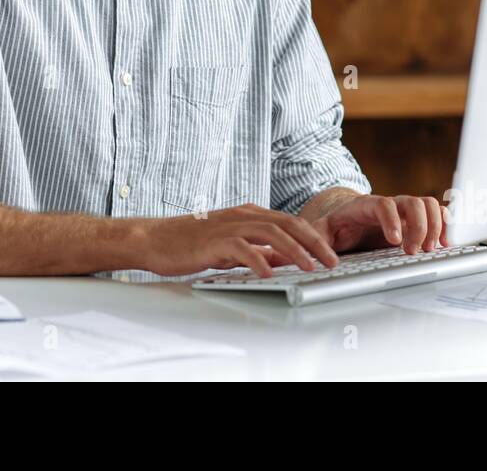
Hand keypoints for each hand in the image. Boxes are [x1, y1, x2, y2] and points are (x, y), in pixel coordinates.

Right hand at [139, 203, 339, 277]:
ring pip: (270, 232)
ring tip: (309, 267)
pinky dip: (258, 259)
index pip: (290, 222)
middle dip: (313, 242)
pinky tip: (269, 272)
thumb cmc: (191, 243)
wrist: (155, 239)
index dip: (313, 237)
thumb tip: (282, 260)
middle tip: (332, 261)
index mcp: (249, 214)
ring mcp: (228, 226)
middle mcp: (242, 215)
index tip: (330, 255)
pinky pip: (241, 247)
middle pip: (287, 223)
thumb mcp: (231, 246)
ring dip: (294, 250)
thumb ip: (256, 250)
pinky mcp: (213, 240)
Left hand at [309, 194, 449, 255]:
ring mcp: (405, 210)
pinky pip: (438, 213)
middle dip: (418, 227)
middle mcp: (390, 204)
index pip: (384, 204)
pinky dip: (446, 226)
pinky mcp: (417, 218)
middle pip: (412, 202)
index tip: (395, 242)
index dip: (392, 221)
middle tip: (413, 251)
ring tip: (430, 249)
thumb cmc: (340, 225)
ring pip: (429, 204)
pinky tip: (445, 244)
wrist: (351, 219)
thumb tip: (314, 250)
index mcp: (367, 205)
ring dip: (435, 226)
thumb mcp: (324, 229)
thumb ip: (317, 236)